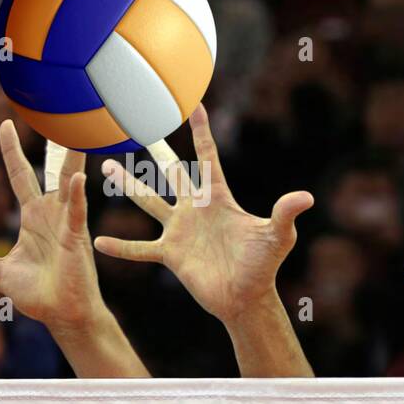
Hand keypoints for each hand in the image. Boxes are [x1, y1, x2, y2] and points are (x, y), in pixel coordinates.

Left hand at [0, 122, 102, 333]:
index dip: (12, 150)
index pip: (20, 175)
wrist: (62, 316)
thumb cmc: (37, 295)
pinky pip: (77, 212)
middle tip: (58, 111)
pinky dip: (77, 196)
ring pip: (70, 183)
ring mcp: (66, 223)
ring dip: (74, 159)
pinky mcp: (77, 238)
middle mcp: (51, 214)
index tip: (5, 124)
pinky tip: (78, 179)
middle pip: (52, 169)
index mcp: (33, 217)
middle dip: (54, 142)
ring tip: (78, 132)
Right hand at [93, 106, 313, 322]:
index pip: (207, 157)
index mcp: (217, 198)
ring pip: (148, 202)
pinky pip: (139, 249)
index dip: (201, 132)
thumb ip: (285, 214)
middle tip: (140, 125)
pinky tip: (98, 241)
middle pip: (172, 172)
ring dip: (128, 185)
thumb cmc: (263, 266)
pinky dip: (120, 247)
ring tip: (106, 167)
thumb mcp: (276, 236)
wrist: (245, 298)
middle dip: (156, 150)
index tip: (194, 104)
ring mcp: (179, 230)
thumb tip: (305, 197)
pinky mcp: (170, 254)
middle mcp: (195, 209)